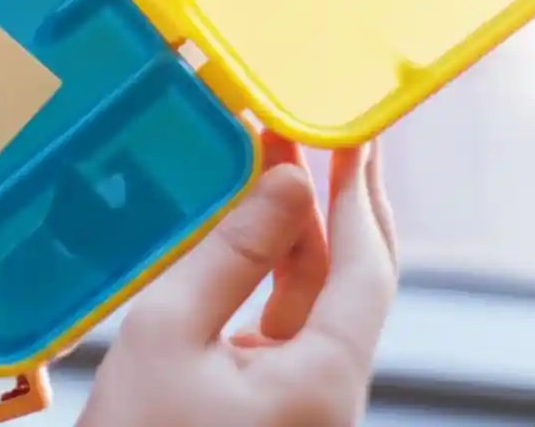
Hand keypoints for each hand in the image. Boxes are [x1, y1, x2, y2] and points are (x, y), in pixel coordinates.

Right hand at [78, 132, 397, 426]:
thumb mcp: (169, 332)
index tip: (350, 134)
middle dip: (340, 205)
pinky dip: (274, 273)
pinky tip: (253, 232)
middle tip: (325, 136)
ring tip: (279, 166)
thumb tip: (284, 184)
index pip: (366, 270)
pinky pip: (288, 325)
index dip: (357, 195)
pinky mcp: (272, 405)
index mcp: (324, 381)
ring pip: (320, 301)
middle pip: (355, 283)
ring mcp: (303, 401)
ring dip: (302, 233)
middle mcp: (329, 393)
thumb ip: (231, 253)